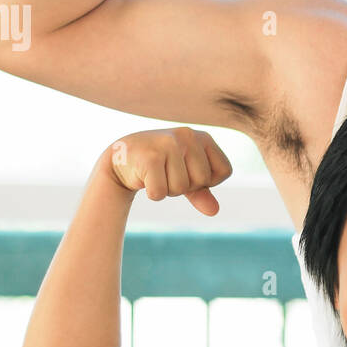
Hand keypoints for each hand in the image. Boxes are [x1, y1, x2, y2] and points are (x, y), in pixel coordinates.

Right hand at [104, 126, 232, 216]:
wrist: (122, 156)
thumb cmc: (161, 165)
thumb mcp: (186, 176)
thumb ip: (202, 192)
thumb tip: (214, 211)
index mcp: (203, 137)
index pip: (224, 171)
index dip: (208, 181)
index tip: (189, 172)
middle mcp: (188, 136)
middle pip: (202, 181)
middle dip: (185, 186)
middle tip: (167, 172)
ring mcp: (168, 144)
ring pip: (180, 188)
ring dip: (167, 189)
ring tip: (156, 173)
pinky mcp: (150, 157)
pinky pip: (160, 193)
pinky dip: (153, 193)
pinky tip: (145, 177)